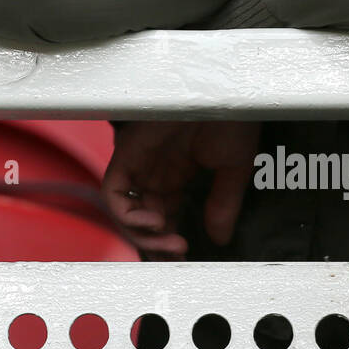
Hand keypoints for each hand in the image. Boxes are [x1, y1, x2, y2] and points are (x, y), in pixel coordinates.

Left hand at [103, 120, 261, 258]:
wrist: (225, 90)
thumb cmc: (232, 117)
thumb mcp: (234, 169)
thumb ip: (223, 203)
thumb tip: (219, 238)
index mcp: (175, 173)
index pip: (161, 216)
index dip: (168, 241)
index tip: (184, 259)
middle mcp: (153, 170)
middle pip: (139, 218)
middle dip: (155, 245)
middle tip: (176, 258)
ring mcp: (139, 163)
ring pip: (124, 210)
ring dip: (143, 236)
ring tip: (170, 244)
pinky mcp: (128, 153)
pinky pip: (114, 192)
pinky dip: (127, 215)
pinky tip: (156, 223)